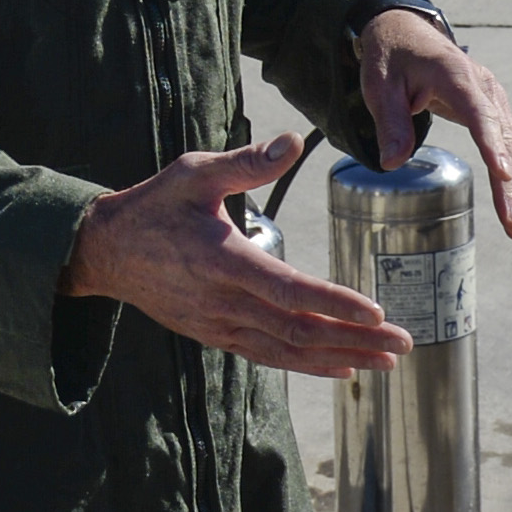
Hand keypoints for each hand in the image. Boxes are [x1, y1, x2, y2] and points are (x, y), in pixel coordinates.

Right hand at [60, 132, 407, 376]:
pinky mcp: (215, 335)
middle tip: (405, 342)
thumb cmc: (155, 205)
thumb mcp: (193, 171)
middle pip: (299, 329)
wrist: (106, 253)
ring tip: (387, 361)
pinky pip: (268, 357)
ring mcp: (219, 324)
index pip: (288, 289)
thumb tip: (292, 142)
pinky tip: (344, 369)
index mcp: (222, 259)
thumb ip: (245, 163)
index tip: (376, 312)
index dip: (334, 304)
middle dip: (356, 339)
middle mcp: (222, 300)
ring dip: (341, 358)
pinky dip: (308, 365)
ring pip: (288, 350)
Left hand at [357, 11, 511, 239]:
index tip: (501, 174)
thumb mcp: (379, 86)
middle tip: (511, 225)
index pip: (479, 115)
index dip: (491, 145)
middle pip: (504, 139)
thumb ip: (390, 122)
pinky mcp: (492, 109)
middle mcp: (484, 87)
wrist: (405, 30)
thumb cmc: (391, 57)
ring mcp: (493, 98)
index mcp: (456, 76)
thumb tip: (392, 163)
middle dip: (509, 184)